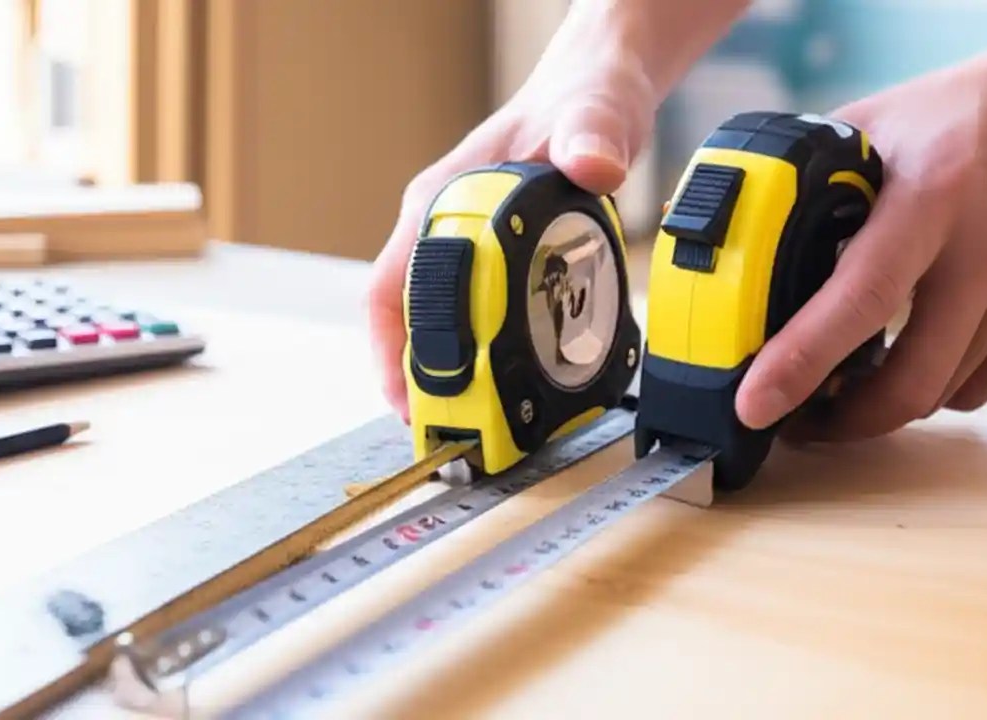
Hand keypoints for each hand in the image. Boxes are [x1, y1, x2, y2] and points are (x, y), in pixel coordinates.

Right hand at [367, 29, 658, 421]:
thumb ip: (594, 135)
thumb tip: (592, 164)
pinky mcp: (490, 254)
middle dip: (416, 380)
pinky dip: (474, 353)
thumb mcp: (597, 114)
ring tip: (472, 421)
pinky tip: (501, 380)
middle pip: (404, 317)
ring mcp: (460, 238)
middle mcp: (440, 222)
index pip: (391, 285)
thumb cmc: (583, 100)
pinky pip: (466, 313)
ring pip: (432, 320)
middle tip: (448, 430)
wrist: (592, 88)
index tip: (407, 398)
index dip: (389, 350)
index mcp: (444, 197)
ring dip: (444, 373)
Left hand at [735, 36, 986, 439]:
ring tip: (835, 394)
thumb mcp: (868, 125)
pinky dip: (932, 390)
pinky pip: (980, 387)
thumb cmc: (956, 112)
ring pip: (940, 394)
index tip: (754, 405)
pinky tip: (901, 364)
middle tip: (792, 421)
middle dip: (840, 423)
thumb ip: (795, 177)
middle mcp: (985, 250)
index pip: (859, 297)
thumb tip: (702, 223)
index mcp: (928, 197)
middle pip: (909, 380)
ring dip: (880, 409)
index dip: (801, 361)